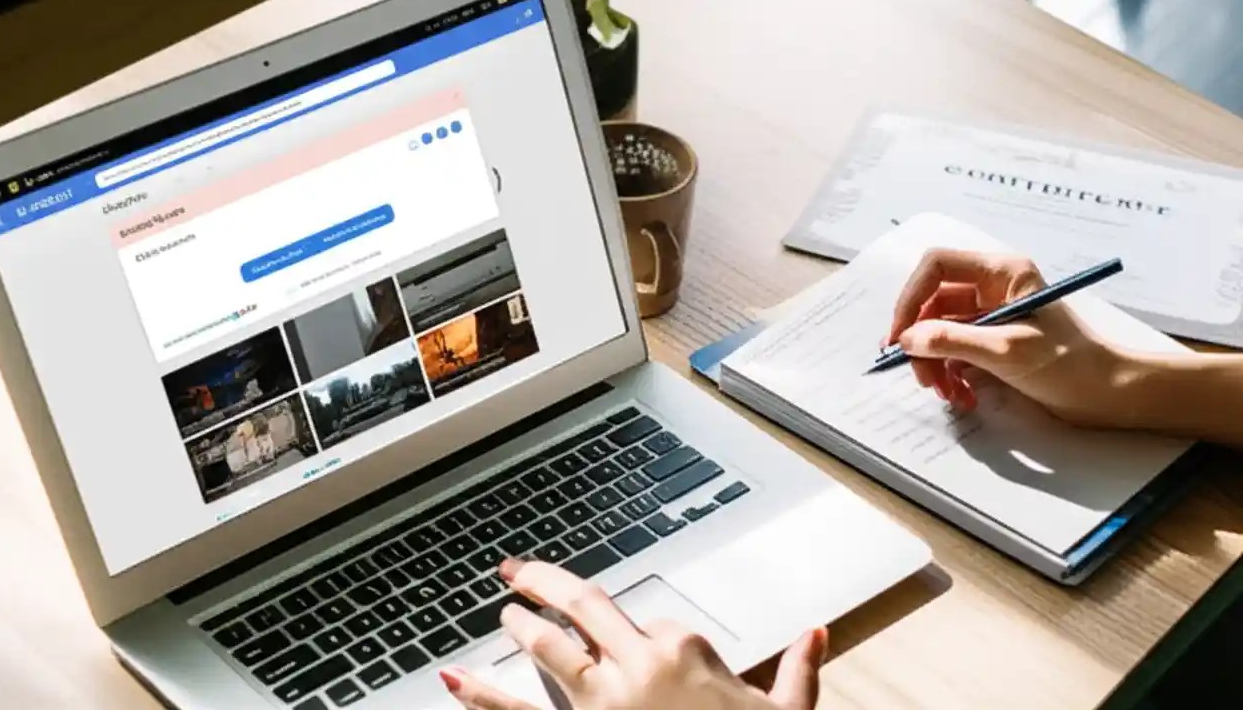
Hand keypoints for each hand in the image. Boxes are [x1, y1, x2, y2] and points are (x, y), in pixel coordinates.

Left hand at [441, 559, 828, 709]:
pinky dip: (479, 695)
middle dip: (544, 584)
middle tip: (516, 571)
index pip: (651, 620)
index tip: (642, 645)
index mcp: (685, 650)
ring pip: (547, 648)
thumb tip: (817, 634)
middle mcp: (636, 666)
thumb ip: (800, 669)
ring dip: (519, 625)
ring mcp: (600, 702)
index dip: (642, 632)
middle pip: (583, 606)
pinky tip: (450, 679)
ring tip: (501, 612)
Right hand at [885, 249, 1128, 426]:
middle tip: (922, 377)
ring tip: (948, 394)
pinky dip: (951, 375)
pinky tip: (963, 396)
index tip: (900, 336)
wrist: (1108, 395)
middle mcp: (993, 287)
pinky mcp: (992, 341)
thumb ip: (952, 341)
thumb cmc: (1069, 364)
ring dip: (935, 364)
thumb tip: (906, 340)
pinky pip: (955, 351)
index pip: (936, 267)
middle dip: (923, 342)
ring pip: (939, 332)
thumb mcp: (1006, 351)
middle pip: (933, 304)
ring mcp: (992, 315)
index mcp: (1002, 273)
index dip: (911, 298)